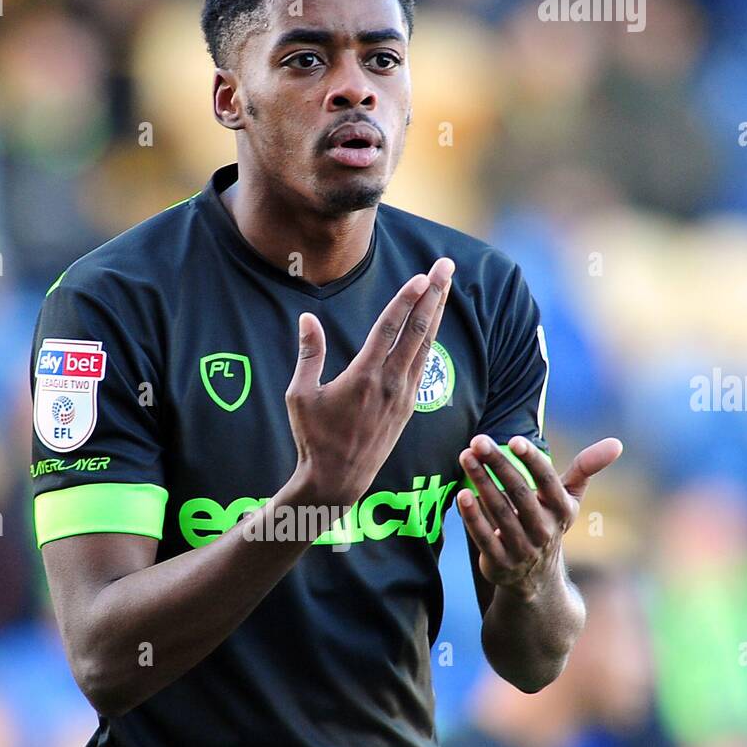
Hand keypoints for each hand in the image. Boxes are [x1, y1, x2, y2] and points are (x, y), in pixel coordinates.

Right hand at [285, 257, 454, 508]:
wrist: (336, 480)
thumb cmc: (313, 438)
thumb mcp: (300, 395)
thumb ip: (309, 354)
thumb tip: (307, 318)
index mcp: (363, 377)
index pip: (390, 329)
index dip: (407, 300)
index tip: (423, 276)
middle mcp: (390, 384)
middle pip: (418, 330)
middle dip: (434, 295)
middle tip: (446, 266)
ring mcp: (402, 397)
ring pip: (425, 347)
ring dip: (436, 314)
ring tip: (445, 288)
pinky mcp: (407, 409)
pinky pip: (423, 366)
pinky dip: (430, 342)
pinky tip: (433, 327)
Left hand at [457, 433, 622, 595]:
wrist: (536, 579)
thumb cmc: (548, 523)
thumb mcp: (569, 498)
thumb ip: (586, 468)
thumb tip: (617, 443)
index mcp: (561, 511)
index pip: (548, 482)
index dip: (532, 461)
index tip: (515, 440)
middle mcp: (544, 530)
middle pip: (519, 493)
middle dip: (498, 465)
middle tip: (478, 441)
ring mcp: (522, 549)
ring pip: (500, 512)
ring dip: (481, 483)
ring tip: (465, 457)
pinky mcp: (500, 564)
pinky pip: (484, 538)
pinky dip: (473, 517)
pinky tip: (462, 495)